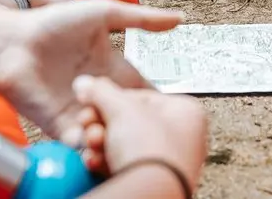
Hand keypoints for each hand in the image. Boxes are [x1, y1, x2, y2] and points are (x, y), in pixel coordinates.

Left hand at [0, 0, 182, 146]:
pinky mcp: (59, 125)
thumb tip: (181, 18)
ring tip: (116, 131)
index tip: (170, 110)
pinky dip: (90, 146)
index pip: (140, 90)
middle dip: (137, 122)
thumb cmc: (54, 24)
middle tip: (142, 124)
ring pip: (106, 131)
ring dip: (114, 135)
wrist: (11, 44)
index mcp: (112, 68)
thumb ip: (142, 19)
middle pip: (127, 115)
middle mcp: (98, 91)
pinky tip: (94, 139)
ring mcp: (79, 110)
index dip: (154, 99)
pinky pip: (81, 143)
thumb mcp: (104, 14)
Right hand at [73, 75, 207, 190]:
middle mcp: (181, 139)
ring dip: (100, 144)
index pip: (142, 97)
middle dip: (101, 125)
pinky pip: (124, 168)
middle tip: (87, 124)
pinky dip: (105, 164)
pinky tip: (93, 162)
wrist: (150, 192)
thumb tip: (86, 84)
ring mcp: (166, 164)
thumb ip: (102, 92)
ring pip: (124, 147)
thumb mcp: (122, 109)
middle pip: (130, 123)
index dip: (112, 99)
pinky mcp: (151, 184)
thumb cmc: (151, 149)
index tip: (91, 99)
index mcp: (185, 113)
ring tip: (90, 144)